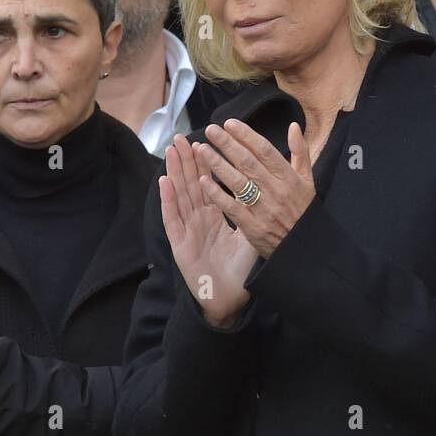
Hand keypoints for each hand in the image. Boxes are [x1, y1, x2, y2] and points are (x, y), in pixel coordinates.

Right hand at [159, 134, 257, 327]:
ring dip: (175, 171)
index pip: (210, 184)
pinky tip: (164, 182)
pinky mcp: (180, 244)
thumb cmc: (242, 269)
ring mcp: (188, 230)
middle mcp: (200, 220)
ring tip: (172, 149)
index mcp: (216, 216)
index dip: (206, 163)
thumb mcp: (252, 234)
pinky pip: (173, 218)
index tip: (205, 140)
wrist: (231, 299)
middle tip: (181, 136)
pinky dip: (168, 200)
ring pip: (180, 195)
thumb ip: (255, 211)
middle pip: (192, 184)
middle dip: (187, 160)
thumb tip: (270, 189)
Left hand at [194, 118, 315, 259]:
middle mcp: (276, 190)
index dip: (247, 136)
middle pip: (248, 163)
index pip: (265, 151)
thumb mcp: (308, 180)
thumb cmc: (303, 210)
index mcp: (289, 177)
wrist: (303, 246)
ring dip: (218, 164)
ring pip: (237, 182)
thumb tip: (294, 126)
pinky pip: (231, 206)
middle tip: (211, 130)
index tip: (229, 123)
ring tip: (201, 149)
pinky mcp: (252, 226)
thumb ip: (301, 152)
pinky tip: (202, 180)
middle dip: (228, 144)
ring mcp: (263, 208)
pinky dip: (216, 193)